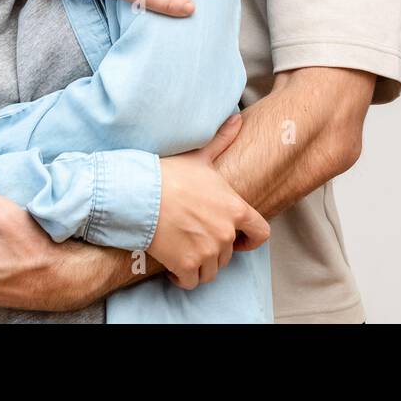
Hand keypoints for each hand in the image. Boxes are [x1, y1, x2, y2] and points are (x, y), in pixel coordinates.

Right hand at [151, 113, 271, 289]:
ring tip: (184, 251)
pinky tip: (173, 266)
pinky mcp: (186, 265)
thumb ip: (222, 140)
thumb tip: (236, 118)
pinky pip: (191, 282)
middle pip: (229, 254)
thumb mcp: (200, 157)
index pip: (261, 233)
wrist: (140, 193)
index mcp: (235, 209)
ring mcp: (207, 251)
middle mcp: (226, 233)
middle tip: (196, 237)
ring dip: (200, 265)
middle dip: (215, 249)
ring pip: (211, 270)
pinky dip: (183, 277)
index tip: (239, 240)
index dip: (251, 239)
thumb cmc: (169, 174)